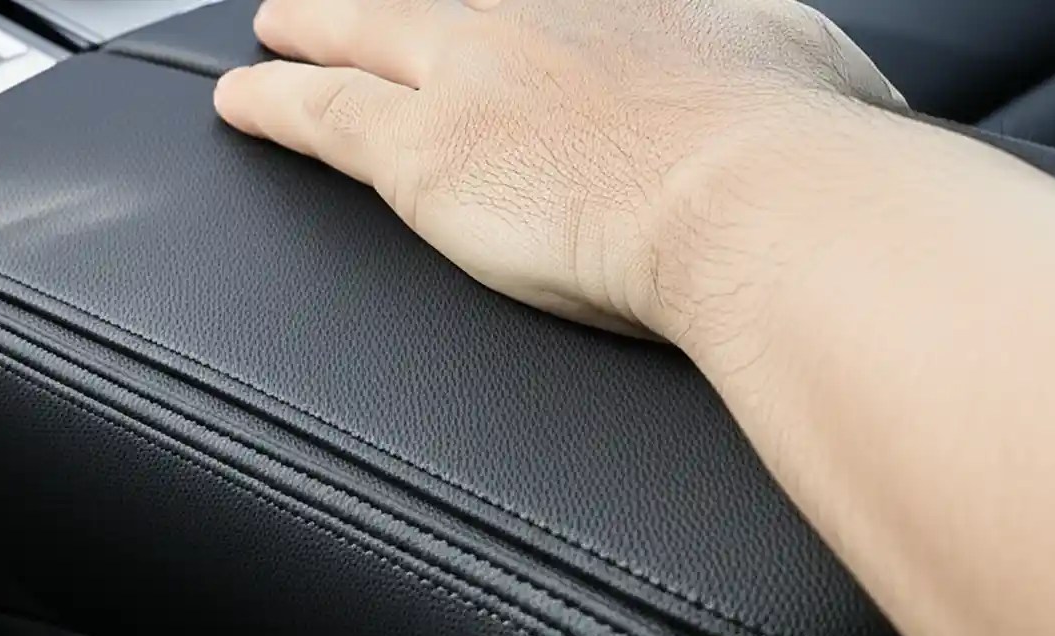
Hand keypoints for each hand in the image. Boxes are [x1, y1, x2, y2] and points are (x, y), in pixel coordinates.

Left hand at [214, 0, 902, 338]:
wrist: (761, 197)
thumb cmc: (809, 153)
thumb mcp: (814, 70)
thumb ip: (780, 65)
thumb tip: (814, 89)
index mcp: (631, 1)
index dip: (502, 5)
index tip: (486, 17)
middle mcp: (539, 17)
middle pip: (432, 0)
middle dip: (380, 4)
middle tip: (333, 3)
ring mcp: (473, 71)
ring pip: (362, 36)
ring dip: (313, 30)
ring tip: (275, 30)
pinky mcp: (423, 151)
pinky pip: (322, 116)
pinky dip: (273, 105)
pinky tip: (240, 101)